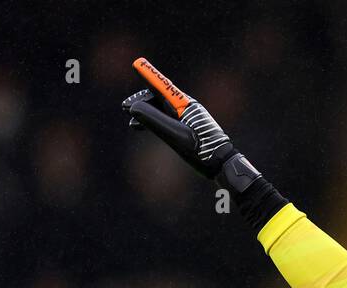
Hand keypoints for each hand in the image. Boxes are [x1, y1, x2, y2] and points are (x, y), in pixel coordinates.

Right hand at [121, 57, 261, 192]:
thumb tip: (133, 107)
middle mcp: (187, 107)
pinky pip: (168, 118)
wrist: (223, 165)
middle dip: (141, 100)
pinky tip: (145, 128)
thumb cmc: (202, 151)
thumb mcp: (176, 137)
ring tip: (130, 119)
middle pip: (159, 98)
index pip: (163, 87)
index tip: (137, 63)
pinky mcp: (189, 127)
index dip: (149, 76)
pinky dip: (155, 121)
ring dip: (146, 111)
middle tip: (124, 106)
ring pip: (162, 109)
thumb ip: (155, 121)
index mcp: (185, 105)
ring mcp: (188, 116)